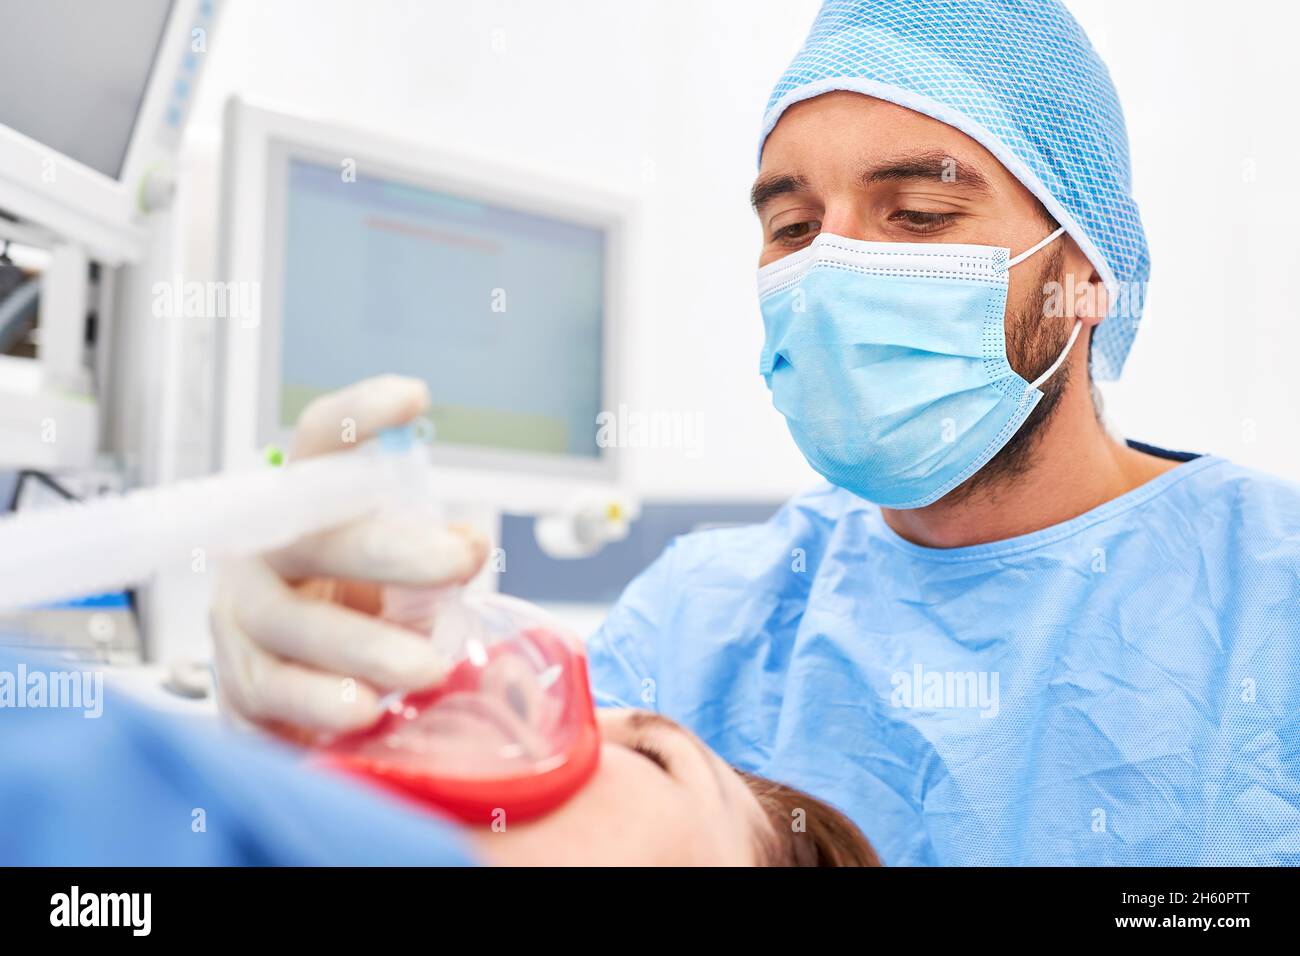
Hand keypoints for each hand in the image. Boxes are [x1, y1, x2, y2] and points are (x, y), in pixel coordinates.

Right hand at [209, 375, 487, 739]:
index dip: (359, 414)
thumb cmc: (356, 613)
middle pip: (315, 537)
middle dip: (391, 549)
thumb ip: (436, 556)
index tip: (413, 395)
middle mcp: (264, 552)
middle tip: (457, 562)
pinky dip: (320, 701)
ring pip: (293, 623)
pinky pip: (275, 692)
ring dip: (363, 644)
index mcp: (305, 508)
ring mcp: (243, 617)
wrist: (301, 691)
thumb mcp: (401, 576)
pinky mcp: (239, 685)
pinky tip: (364, 709)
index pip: (321, 443)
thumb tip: (468, 545)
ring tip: (425, 668)